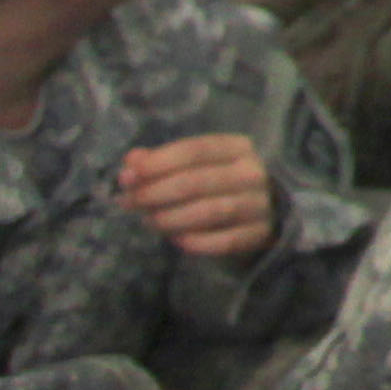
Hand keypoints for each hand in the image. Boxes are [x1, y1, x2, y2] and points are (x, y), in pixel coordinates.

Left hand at [118, 133, 277, 261]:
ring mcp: (260, 205)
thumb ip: (162, 161)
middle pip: (196, 181)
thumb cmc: (218, 184)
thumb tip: (132, 161)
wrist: (263, 213)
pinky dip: (194, 242)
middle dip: (154, 193)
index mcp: (238, 147)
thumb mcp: (195, 166)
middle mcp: (253, 173)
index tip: (127, 176)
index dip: (159, 162)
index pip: (196, 150)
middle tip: (128, 202)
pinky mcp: (261, 234)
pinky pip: (223, 241)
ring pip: (209, 212)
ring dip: (170, 218)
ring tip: (148, 221)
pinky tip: (174, 239)